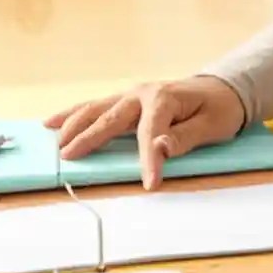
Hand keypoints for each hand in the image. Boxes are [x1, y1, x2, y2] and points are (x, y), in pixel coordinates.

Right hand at [43, 76, 245, 189]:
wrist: (221, 89)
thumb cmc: (219, 109)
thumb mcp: (212, 126)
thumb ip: (184, 138)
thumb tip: (160, 148)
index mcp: (165, 99)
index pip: (152, 133)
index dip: (149, 160)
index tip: (149, 183)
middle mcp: (142, 94)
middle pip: (112, 118)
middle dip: (90, 138)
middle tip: (70, 158)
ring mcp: (131, 96)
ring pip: (96, 109)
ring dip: (73, 125)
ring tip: (56, 144)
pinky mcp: (125, 101)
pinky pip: (94, 107)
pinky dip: (72, 115)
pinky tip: (51, 123)